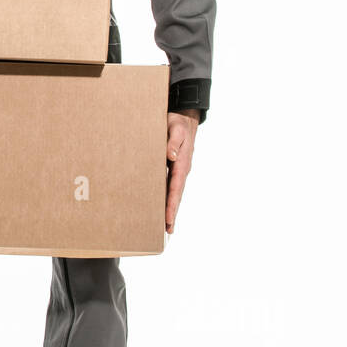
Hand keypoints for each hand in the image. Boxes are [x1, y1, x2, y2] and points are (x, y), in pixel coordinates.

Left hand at [165, 108, 199, 233]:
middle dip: (172, 212)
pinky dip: (168, 197)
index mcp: (182, 163)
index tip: (168, 217)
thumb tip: (170, 156)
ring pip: (174, 192)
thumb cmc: (178, 122)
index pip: (175, 188)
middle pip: (176, 195)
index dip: (171, 204)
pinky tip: (162, 205)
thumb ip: (173, 141)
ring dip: (171, 208)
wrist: (185, 117)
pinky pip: (170, 185)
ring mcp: (179, 170)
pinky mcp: (174, 168)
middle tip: (168, 229)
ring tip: (166, 225)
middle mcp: (182, 170)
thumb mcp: (175, 128)